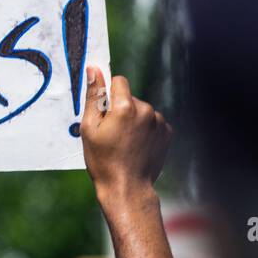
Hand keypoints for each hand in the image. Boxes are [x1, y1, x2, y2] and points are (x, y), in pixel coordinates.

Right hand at [79, 66, 171, 205]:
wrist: (127, 188)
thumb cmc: (103, 160)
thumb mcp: (90, 127)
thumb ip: (93, 96)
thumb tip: (93, 69)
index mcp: (125, 106)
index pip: (118, 81)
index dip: (108, 94)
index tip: (104, 112)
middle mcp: (147, 110)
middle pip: (130, 97)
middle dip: (120, 109)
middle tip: (112, 134)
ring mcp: (160, 122)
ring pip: (142, 110)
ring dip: (133, 120)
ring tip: (125, 143)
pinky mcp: (167, 132)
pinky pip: (153, 122)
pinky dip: (145, 130)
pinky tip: (137, 146)